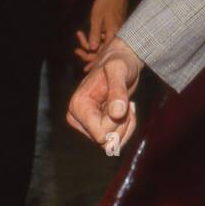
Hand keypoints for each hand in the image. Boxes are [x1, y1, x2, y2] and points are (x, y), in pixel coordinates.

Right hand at [66, 36, 142, 154]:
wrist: (123, 62)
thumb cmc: (119, 63)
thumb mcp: (119, 70)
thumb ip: (117, 91)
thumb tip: (117, 114)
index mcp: (78, 105)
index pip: (99, 133)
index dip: (116, 122)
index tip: (124, 103)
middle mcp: (78, 118)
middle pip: (105, 140)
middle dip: (122, 123)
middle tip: (126, 102)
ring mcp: (87, 125)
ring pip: (111, 143)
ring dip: (126, 125)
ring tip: (126, 104)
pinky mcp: (96, 128)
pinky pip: (115, 141)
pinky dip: (127, 127)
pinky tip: (126, 110)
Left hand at [74, 0, 129, 67]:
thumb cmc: (106, 3)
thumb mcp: (97, 18)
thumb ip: (94, 34)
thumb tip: (92, 49)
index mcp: (113, 35)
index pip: (103, 54)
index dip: (93, 62)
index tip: (84, 69)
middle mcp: (116, 36)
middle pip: (102, 52)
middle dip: (88, 53)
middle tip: (76, 50)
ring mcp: (115, 33)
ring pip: (102, 45)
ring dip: (90, 43)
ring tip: (79, 35)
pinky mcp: (114, 29)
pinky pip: (104, 39)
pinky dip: (94, 38)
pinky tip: (85, 34)